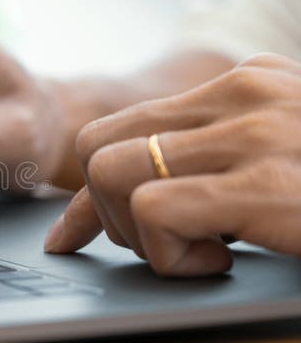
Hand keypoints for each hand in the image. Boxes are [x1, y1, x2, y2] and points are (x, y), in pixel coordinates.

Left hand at [45, 53, 300, 276]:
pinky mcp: (264, 184)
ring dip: (135, 234)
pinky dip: (170, 256)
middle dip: (105, 210)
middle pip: (95, 147)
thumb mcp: (271, 159)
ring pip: (109, 174)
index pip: (122, 127)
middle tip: (165, 238)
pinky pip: (152, 211)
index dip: (89, 190)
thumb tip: (105, 210)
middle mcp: (243, 92)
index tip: (70, 234)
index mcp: (244, 81)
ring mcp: (253, 132)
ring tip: (200, 249)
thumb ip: (199, 162)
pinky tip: (220, 261)